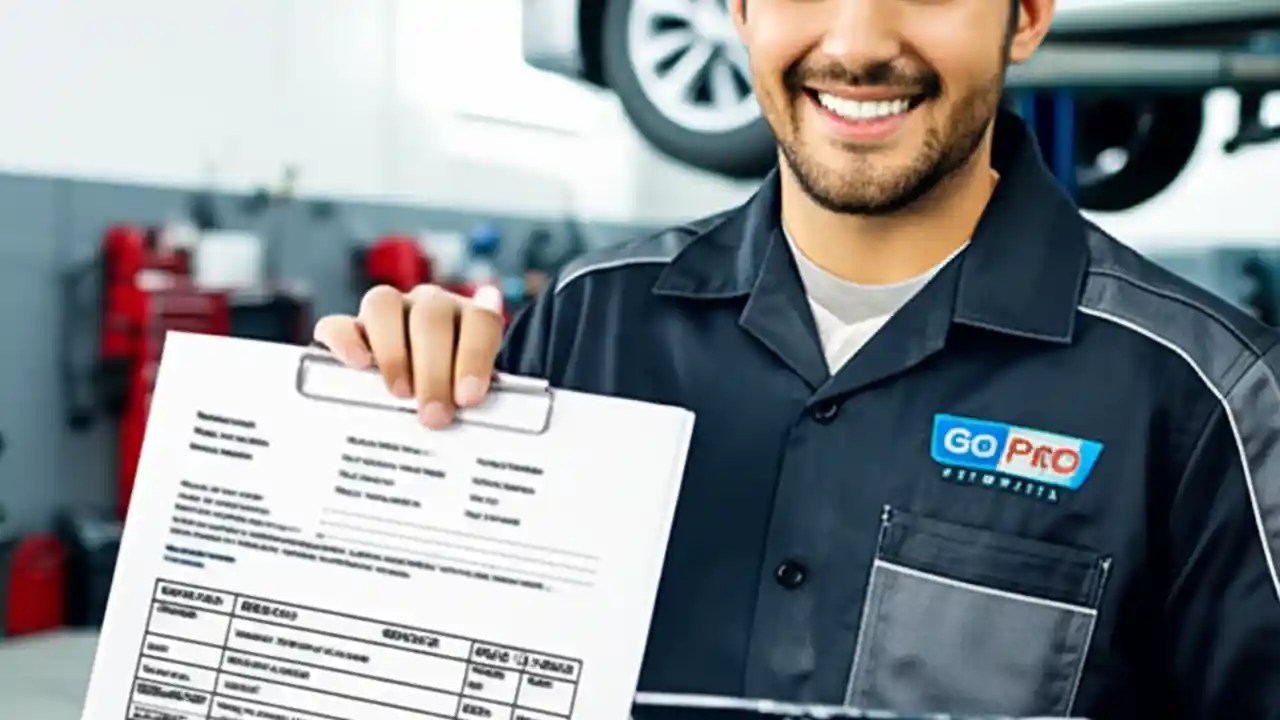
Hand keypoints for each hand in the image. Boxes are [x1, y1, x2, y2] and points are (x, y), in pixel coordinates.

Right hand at [312, 284, 505, 428]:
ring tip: (400, 395)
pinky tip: (357, 365)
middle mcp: (429, 305)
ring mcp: (388, 311)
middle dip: (434, 370)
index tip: (468, 398)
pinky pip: (338, 323)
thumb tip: (477, 415)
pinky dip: (346, 340)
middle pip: (431, 317)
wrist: (420, 396)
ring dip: (393, 352)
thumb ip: (474, 398)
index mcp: (468, 318)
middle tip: (434, 416)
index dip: (475, 355)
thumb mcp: (467, 398)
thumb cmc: (452, 398)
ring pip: (383, 305)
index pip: (480, 320)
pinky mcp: (347, 329)